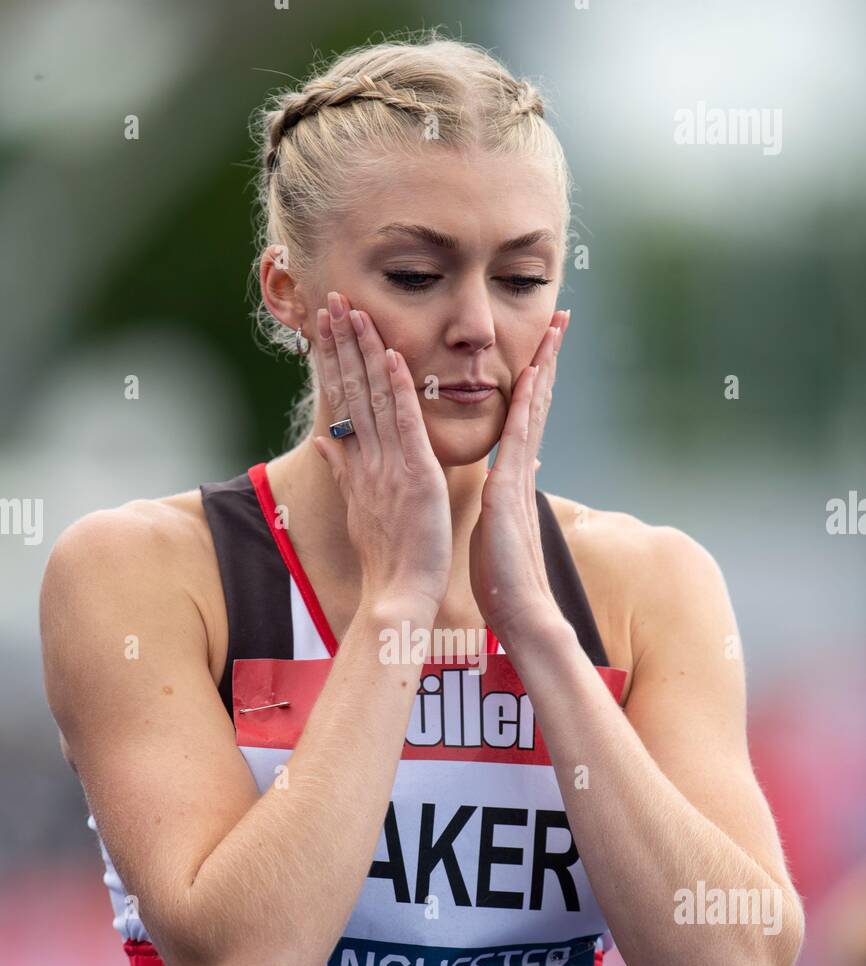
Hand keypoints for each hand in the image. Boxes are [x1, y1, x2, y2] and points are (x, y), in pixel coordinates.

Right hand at [311, 291, 452, 619]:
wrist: (398, 594)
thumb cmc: (387, 559)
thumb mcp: (360, 510)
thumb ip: (343, 471)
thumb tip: (325, 442)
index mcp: (357, 464)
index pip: (342, 400)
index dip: (333, 359)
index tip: (325, 324)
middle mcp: (367, 458)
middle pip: (350, 389)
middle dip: (341, 342)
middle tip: (331, 299)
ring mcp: (388, 465)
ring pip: (373, 398)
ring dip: (365, 351)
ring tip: (354, 310)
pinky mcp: (414, 475)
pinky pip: (405, 425)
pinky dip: (399, 390)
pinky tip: (393, 355)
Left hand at [468, 309, 569, 643]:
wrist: (521, 613)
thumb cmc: (503, 579)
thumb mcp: (496, 528)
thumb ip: (502, 501)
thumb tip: (506, 482)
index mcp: (512, 480)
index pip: (524, 420)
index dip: (533, 382)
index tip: (541, 347)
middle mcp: (520, 472)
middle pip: (536, 405)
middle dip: (548, 360)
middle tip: (561, 319)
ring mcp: (518, 480)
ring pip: (533, 412)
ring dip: (544, 369)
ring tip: (555, 330)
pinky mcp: (509, 493)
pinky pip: (517, 440)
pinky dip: (526, 406)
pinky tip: (532, 375)